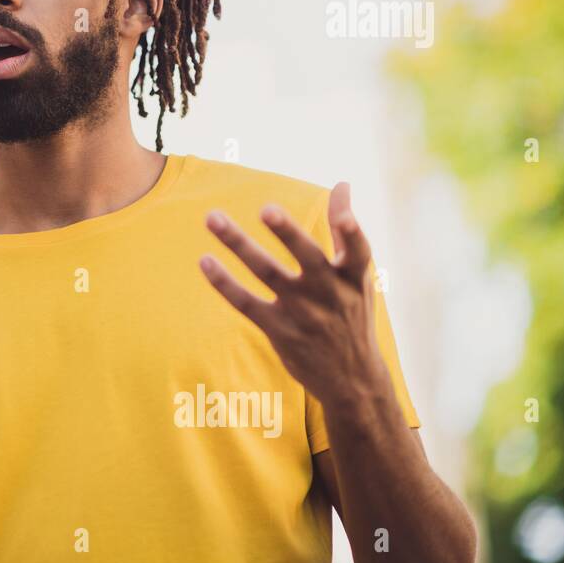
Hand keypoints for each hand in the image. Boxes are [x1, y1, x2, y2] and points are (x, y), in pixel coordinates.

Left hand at [198, 182, 388, 408]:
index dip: (351, 229)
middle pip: (307, 257)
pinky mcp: (279, 331)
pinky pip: (246, 303)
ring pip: (267, 272)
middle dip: (288, 232)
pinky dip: (224, 283)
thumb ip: (346, 232)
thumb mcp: (357, 276)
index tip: (342, 208)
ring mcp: (303, 314)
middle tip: (266, 208)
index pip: (358, 249)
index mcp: (353, 276)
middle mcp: (329, 293)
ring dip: (238, 243)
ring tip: (212, 217)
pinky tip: (205, 261)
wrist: (352, 379)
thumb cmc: (351, 313)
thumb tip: (343, 183)